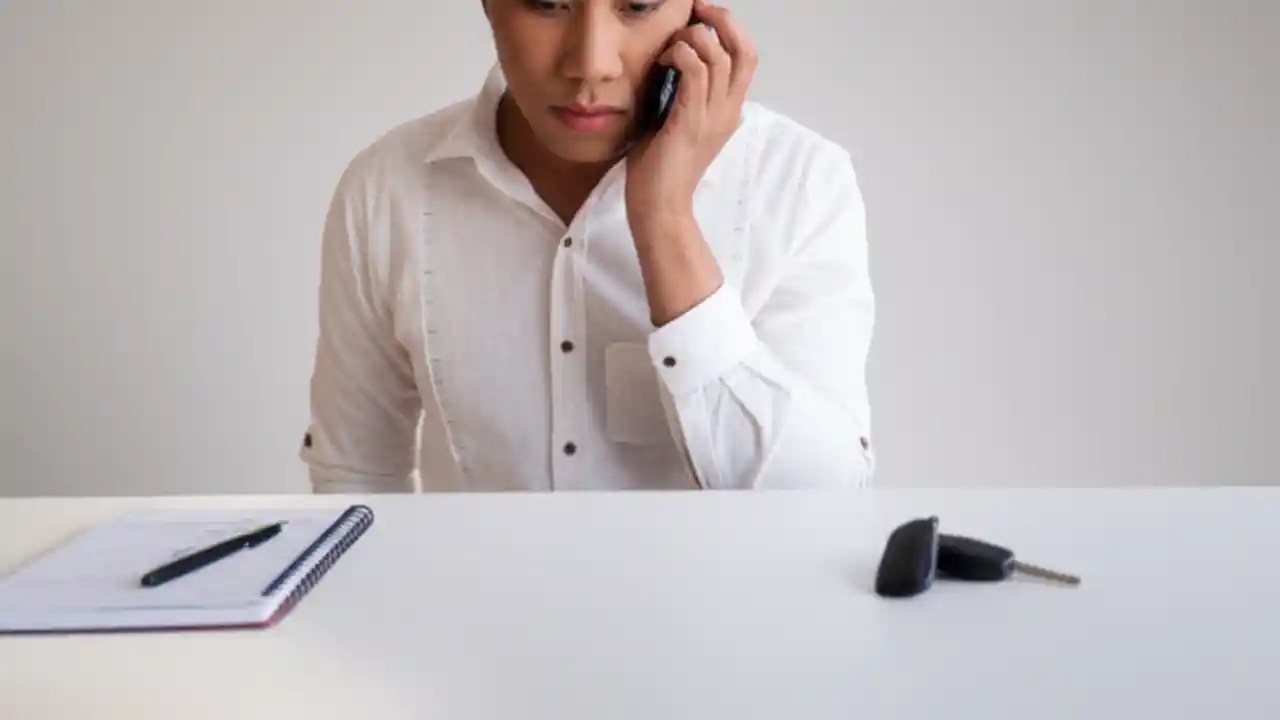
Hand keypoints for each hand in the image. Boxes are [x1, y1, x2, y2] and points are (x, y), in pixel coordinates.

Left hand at [625, 0, 758, 236]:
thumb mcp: (677, 125)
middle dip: (721, 21)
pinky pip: (694, 73)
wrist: (659, 208)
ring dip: (692, 39)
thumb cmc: (661, 171)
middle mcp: (727, 111)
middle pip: (744, 50)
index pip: (746, 57)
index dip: (729, 29)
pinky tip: (663, 62)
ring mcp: (711, 117)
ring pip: (719, 56)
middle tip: (695, 12)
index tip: (701, 17)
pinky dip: (680, 56)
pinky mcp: (690, 123)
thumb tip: (671, 70)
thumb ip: (683, 99)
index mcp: (727, 111)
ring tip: (671, 46)